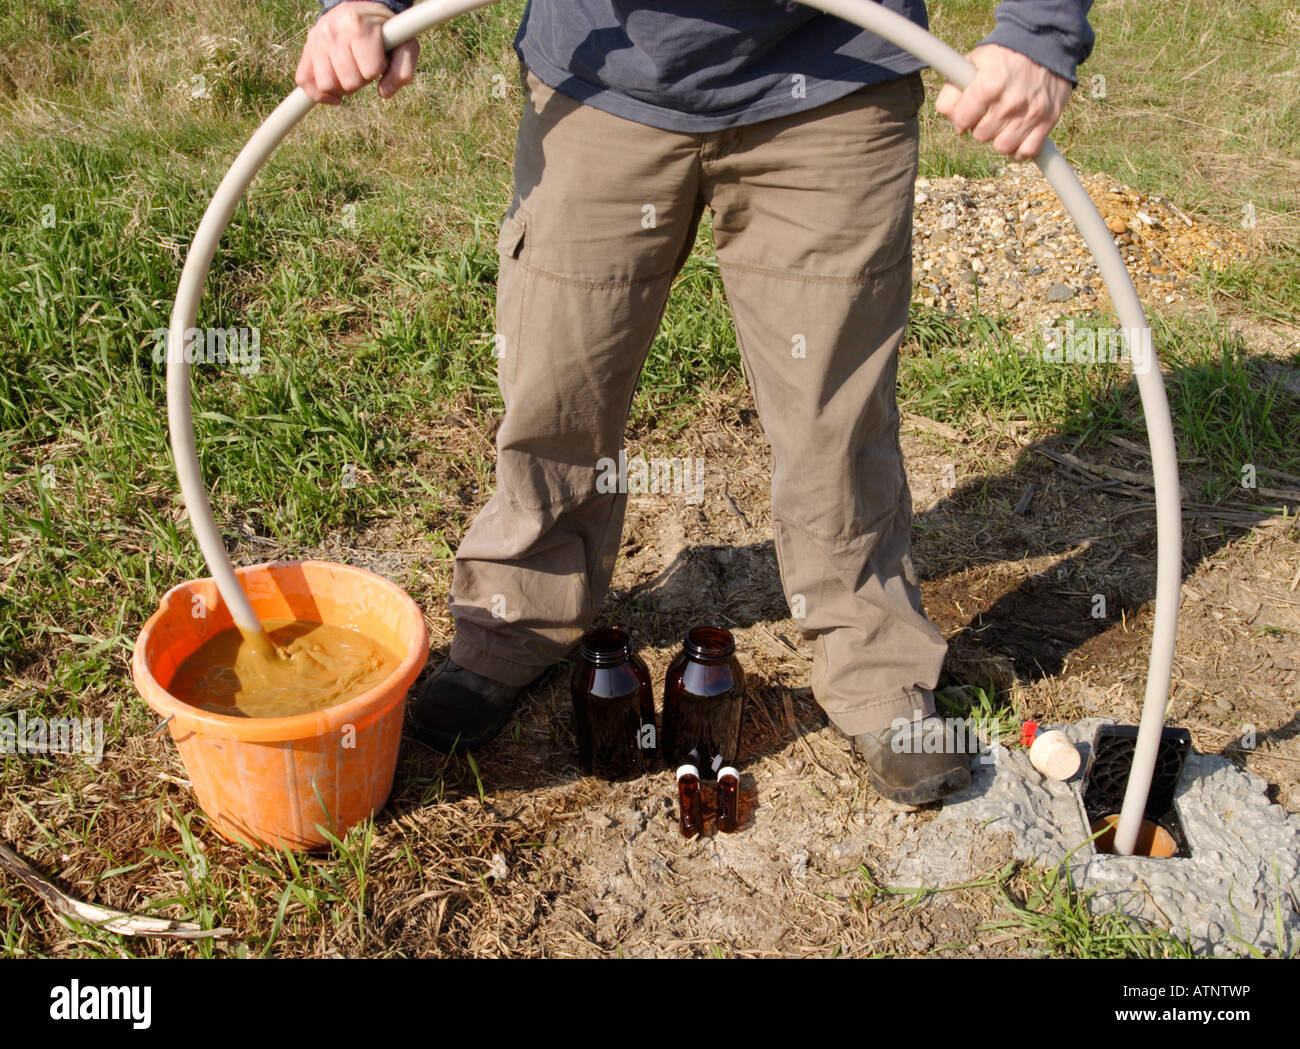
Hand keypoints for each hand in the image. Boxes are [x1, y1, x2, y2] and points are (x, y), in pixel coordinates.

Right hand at [295, 2, 417, 104]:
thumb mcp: (405, 45)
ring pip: (327, 85)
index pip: (370, 71)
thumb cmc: (386, 32)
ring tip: (351, 73)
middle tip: (364, 66)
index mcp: (358, 25)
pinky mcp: (307, 48)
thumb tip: (384, 93)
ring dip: (342, 87)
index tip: (379, 58)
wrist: (361, 10)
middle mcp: (333, 31)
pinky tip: (334, 92)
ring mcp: (317, 39)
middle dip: (362, 80)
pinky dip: (319, 94)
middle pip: (349, 82)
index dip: (378, 70)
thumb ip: (403, 71)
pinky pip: (304, 81)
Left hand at [934, 43, 1072, 160]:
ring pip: (1001, 147)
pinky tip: (1016, 134)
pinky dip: (1019, 148)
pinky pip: (1026, 152)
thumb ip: (953, 88)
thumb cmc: (1005, 54)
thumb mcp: (974, 61)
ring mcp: (1031, 114)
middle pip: (980, 135)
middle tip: (989, 110)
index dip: (961, 117)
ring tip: (1003, 120)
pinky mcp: (1048, 121)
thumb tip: (950, 118)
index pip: (961, 120)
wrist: (1048, 42)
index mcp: (989, 86)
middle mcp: (1010, 103)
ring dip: (999, 137)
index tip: (968, 109)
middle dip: (980, 125)